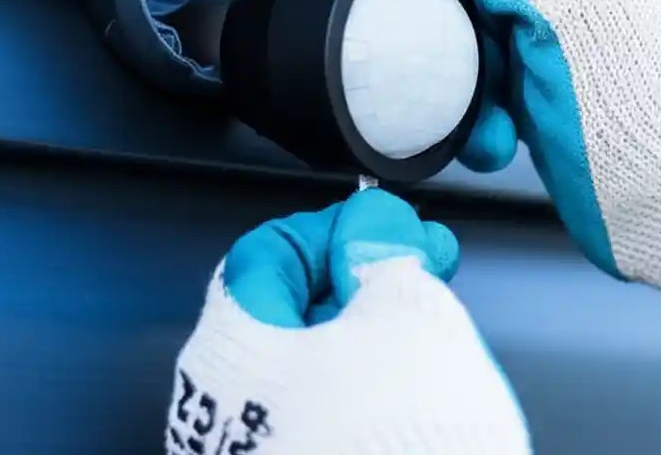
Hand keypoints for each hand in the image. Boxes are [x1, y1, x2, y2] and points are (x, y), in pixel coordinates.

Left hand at [166, 189, 529, 453]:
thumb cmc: (395, 442)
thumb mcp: (405, 311)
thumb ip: (383, 256)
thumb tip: (374, 230)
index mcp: (230, 350)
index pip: (270, 252)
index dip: (339, 227)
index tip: (387, 227)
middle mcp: (224, 410)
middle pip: (292, 310)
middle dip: (365, 279)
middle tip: (421, 265)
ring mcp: (259, 454)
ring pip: (314, 367)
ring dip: (374, 332)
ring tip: (435, 322)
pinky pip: (328, 414)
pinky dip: (370, 387)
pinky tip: (420, 380)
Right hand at [399, 0, 660, 336]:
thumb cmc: (651, 111)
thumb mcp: (560, 7)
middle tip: (451, 34)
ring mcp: (566, 26)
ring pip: (472, 16)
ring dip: (463, 68)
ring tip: (489, 112)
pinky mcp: (551, 82)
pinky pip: (487, 74)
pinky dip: (480, 109)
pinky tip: (498, 140)